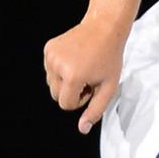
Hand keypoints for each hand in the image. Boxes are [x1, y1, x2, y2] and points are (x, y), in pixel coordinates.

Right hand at [43, 14, 127, 133]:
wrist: (104, 28)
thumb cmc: (109, 58)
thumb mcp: (108, 87)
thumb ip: (95, 110)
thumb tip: (82, 129)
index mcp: (73, 76)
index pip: (66, 104)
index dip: (80, 101)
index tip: (90, 89)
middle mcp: (57, 65)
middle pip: (56, 95)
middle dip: (71, 92)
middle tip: (88, 78)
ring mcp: (50, 55)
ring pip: (51, 83)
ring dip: (65, 81)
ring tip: (82, 68)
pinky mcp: (48, 48)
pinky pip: (50, 69)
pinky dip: (60, 69)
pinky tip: (75, 59)